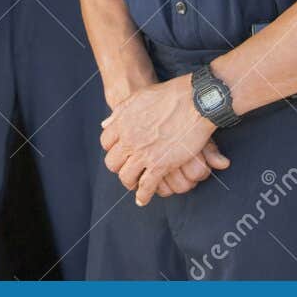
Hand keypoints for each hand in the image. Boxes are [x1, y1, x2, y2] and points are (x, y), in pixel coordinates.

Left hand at [100, 75, 220, 206]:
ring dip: (129, 182)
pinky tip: (142, 200)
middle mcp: (128, 140)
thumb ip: (119, 113)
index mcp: (121, 124)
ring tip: (134, 185)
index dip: (112, 149)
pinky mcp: (160, 165)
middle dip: (119, 167)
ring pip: (126, 176)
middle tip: (126, 169)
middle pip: (113, 163)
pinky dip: (143, 196)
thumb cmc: (167, 96)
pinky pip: (146, 186)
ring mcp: (143, 154)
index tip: (119, 152)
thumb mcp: (136, 99)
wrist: (192, 101)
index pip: (106, 143)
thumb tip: (104, 125)